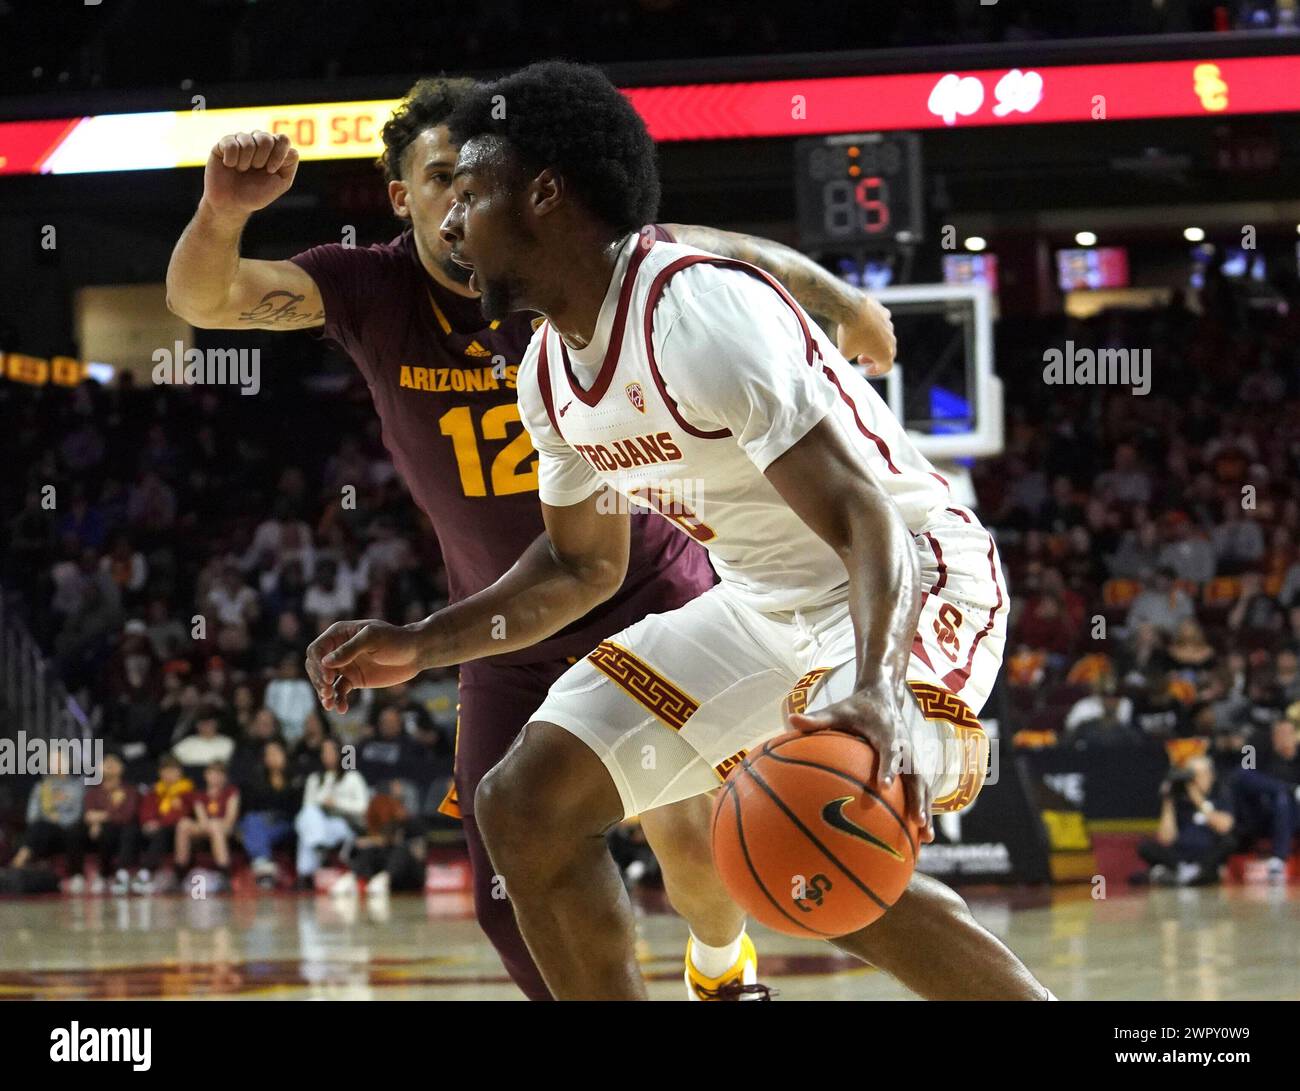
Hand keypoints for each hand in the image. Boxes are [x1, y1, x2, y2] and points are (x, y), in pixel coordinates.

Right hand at [203, 131, 298, 215]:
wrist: (231, 204)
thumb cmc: (257, 194)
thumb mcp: (281, 183)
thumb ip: (289, 164)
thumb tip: (287, 145)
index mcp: (274, 150)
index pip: (283, 140)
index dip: (279, 154)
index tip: (271, 171)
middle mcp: (258, 142)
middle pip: (266, 138)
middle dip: (261, 159)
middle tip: (255, 170)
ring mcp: (241, 140)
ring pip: (248, 140)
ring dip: (245, 162)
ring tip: (241, 170)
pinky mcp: (224, 143)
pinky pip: (231, 144)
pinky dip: (232, 159)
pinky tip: (229, 165)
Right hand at [306, 619, 424, 712]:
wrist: (415, 652)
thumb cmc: (395, 639)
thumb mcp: (373, 639)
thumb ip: (349, 649)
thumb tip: (325, 662)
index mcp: (339, 634)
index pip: (317, 650)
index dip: (318, 664)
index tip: (328, 678)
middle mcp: (338, 650)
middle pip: (316, 667)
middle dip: (318, 680)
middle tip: (327, 692)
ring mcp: (346, 665)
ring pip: (325, 681)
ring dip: (324, 693)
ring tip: (329, 705)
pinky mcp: (354, 679)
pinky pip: (340, 691)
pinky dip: (338, 700)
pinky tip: (342, 709)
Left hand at [787, 679, 932, 841]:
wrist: (883, 696)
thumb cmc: (855, 707)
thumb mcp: (837, 710)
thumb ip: (817, 719)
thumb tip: (791, 720)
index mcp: (887, 732)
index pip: (890, 751)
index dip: (889, 768)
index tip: (884, 787)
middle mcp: (904, 746)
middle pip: (915, 774)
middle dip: (917, 798)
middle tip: (917, 821)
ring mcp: (911, 756)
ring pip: (922, 785)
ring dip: (926, 809)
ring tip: (927, 838)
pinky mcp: (913, 764)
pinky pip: (920, 788)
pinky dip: (923, 807)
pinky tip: (920, 835)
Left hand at [837, 294, 895, 376]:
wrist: (852, 309)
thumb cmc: (850, 334)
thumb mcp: (844, 353)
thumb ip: (848, 358)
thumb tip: (845, 356)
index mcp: (885, 354)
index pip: (886, 367)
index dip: (876, 371)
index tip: (866, 370)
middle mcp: (891, 340)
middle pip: (887, 353)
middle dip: (874, 357)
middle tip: (861, 357)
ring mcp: (889, 326)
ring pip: (885, 337)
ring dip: (874, 342)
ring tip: (859, 341)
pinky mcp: (884, 313)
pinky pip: (881, 323)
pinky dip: (874, 327)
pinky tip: (862, 326)